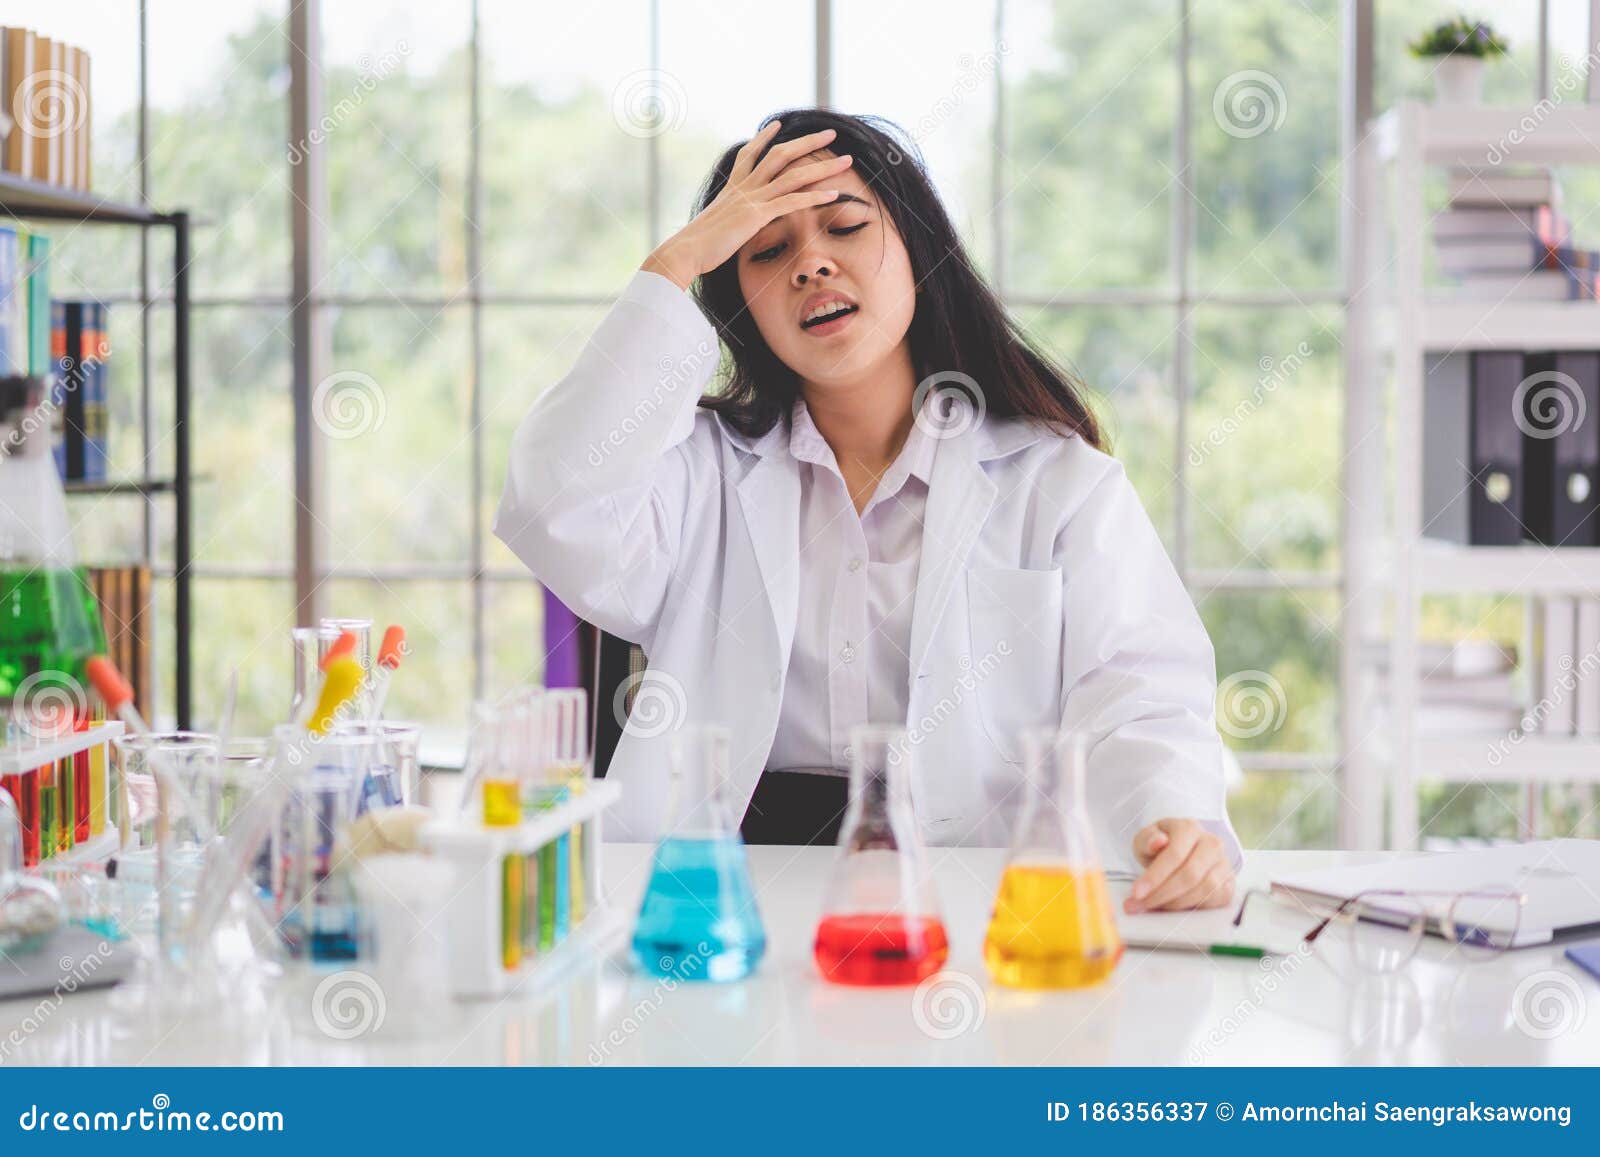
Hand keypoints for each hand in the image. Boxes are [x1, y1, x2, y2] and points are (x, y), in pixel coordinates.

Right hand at [640, 120, 854, 289]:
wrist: (685, 251)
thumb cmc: (697, 245)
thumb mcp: (715, 225)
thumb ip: (728, 219)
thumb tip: (729, 225)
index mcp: (732, 187)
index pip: (750, 153)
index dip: (764, 137)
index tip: (778, 124)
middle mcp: (744, 187)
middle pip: (780, 154)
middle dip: (807, 141)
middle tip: (830, 132)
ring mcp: (751, 198)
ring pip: (794, 174)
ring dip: (823, 166)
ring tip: (846, 159)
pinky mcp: (757, 215)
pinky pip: (792, 201)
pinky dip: (815, 196)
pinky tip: (834, 194)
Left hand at [1124, 819, 1234, 912]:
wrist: (1181, 852)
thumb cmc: (1161, 846)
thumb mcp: (1146, 839)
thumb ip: (1147, 840)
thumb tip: (1157, 842)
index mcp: (1189, 828)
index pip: (1174, 854)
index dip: (1155, 876)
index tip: (1136, 893)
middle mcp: (1212, 844)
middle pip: (1190, 875)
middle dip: (1162, 894)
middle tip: (1141, 904)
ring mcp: (1224, 864)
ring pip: (1204, 890)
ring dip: (1176, 904)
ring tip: (1154, 906)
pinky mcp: (1229, 883)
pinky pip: (1215, 900)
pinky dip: (1193, 908)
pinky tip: (1173, 908)